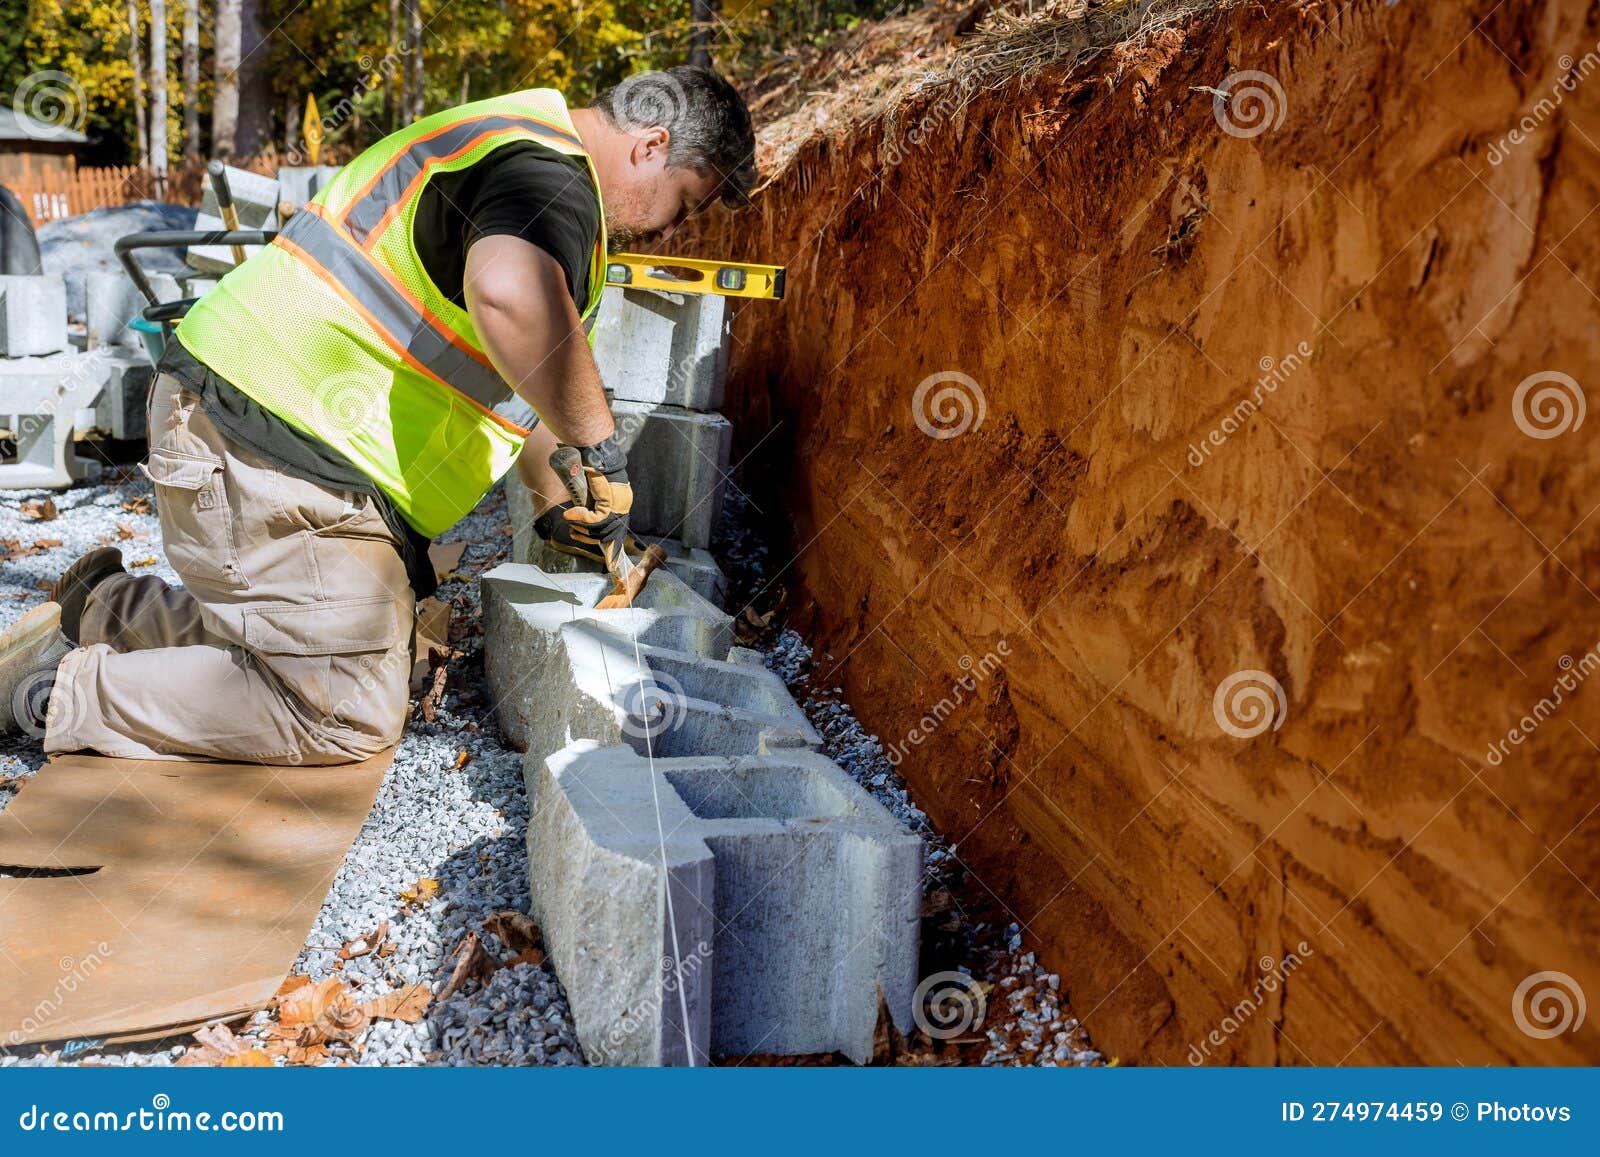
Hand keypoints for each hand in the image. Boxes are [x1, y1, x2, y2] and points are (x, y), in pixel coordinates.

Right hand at [562, 463, 634, 578]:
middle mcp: (623, 504)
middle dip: (594, 541)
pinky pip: (597, 519)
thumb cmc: (588, 465)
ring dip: (583, 528)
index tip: (612, 566)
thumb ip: (588, 506)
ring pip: (602, 530)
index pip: (617, 530)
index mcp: (621, 503)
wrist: (592, 450)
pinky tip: (571, 514)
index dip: (612, 547)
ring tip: (571, 520)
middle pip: (611, 535)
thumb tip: (575, 519)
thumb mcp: (589, 490)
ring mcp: (620, 503)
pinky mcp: (612, 501)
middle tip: (575, 534)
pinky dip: (582, 519)